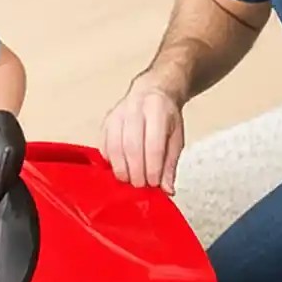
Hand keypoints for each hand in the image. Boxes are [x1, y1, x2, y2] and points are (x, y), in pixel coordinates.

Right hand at [100, 77, 185, 192]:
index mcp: (157, 110)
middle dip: (135, 171)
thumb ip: (170, 164)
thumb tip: (167, 189)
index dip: (152, 168)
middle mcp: (135, 109)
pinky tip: (119, 168)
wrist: (152, 91)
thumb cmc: (165, 117)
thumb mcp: (176, 137)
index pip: (153, 145)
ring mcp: (118, 114)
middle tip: (140, 185)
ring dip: (121, 169)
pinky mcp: (106, 121)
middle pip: (131, 146)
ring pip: (114, 147)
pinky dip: (110, 161)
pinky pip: (104, 145)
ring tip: (129, 180)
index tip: (153, 183)